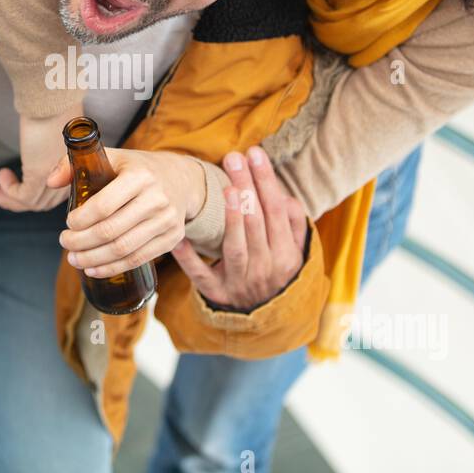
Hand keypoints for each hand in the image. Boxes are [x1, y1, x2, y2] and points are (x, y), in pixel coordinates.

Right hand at [0, 106, 80, 211]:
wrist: (50, 100)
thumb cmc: (54, 110)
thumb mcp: (56, 134)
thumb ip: (51, 148)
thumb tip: (37, 154)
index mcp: (76, 169)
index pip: (57, 194)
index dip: (36, 196)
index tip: (17, 190)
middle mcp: (69, 177)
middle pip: (45, 202)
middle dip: (18, 202)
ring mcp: (56, 178)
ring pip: (33, 203)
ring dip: (9, 199)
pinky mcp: (41, 176)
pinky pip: (23, 196)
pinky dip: (9, 191)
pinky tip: (2, 176)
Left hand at [48, 148, 206, 278]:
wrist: (181, 179)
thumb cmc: (137, 169)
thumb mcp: (110, 157)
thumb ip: (74, 164)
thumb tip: (51, 182)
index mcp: (139, 175)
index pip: (103, 205)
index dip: (80, 220)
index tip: (68, 223)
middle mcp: (156, 198)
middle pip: (110, 231)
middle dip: (81, 242)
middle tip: (65, 243)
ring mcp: (167, 220)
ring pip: (123, 249)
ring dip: (93, 259)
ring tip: (74, 259)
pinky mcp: (172, 238)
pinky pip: (138, 259)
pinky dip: (112, 268)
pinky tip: (94, 268)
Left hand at [171, 147, 307, 310]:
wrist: (266, 318)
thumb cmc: (277, 271)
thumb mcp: (293, 250)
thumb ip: (292, 224)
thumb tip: (286, 197)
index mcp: (286, 255)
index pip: (276, 212)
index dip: (266, 181)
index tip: (255, 153)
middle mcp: (264, 268)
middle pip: (256, 224)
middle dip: (246, 188)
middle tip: (234, 158)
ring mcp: (239, 282)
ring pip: (236, 249)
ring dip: (231, 219)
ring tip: (226, 189)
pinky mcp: (216, 293)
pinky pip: (202, 274)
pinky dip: (190, 258)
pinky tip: (180, 237)